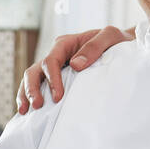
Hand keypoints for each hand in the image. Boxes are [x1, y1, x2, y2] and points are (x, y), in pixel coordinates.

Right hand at [16, 26, 133, 113]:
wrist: (123, 46)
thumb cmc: (117, 40)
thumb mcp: (110, 36)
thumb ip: (94, 47)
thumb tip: (75, 65)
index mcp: (66, 43)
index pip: (51, 61)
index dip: (52, 79)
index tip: (58, 97)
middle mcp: (57, 54)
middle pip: (35, 70)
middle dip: (32, 88)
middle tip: (37, 106)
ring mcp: (56, 67)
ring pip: (33, 78)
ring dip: (26, 94)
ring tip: (26, 111)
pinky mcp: (59, 78)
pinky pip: (41, 86)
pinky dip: (32, 97)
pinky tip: (29, 112)